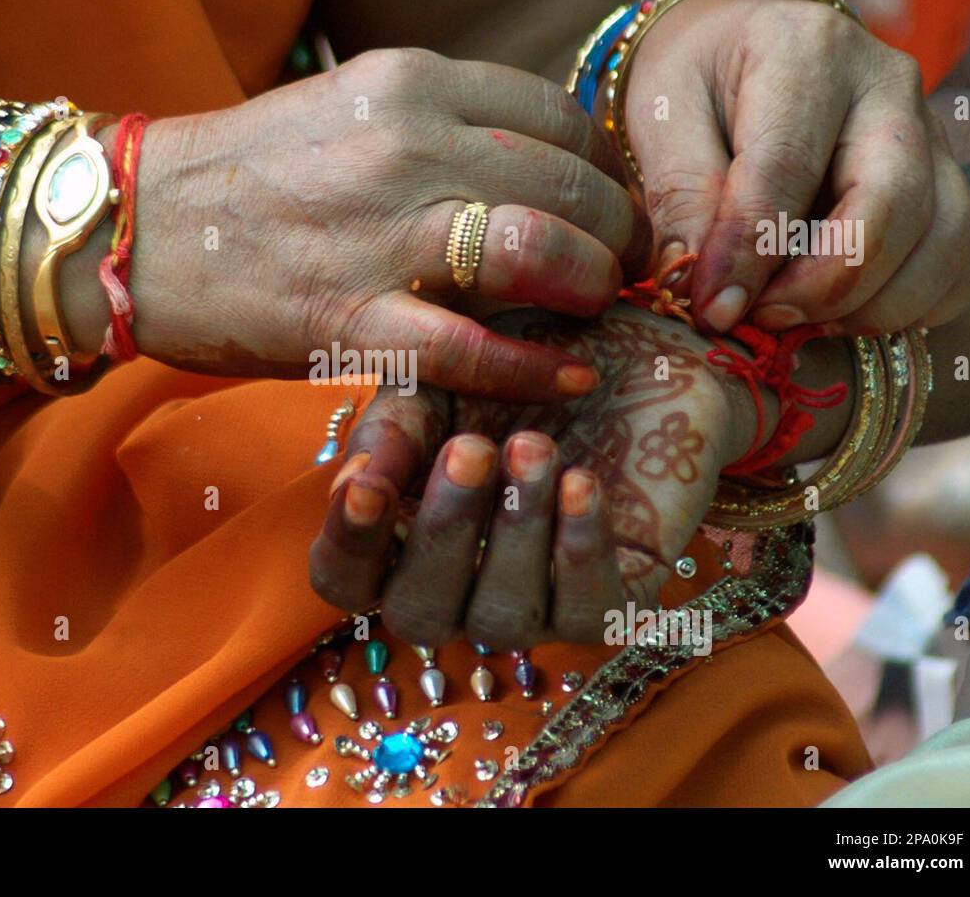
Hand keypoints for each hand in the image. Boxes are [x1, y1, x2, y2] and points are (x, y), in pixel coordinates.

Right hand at [130, 48, 650, 401]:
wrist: (139, 226)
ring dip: (592, 286)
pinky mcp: (352, 318)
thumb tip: (529, 163)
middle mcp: (407, 146)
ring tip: (598, 308)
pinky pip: (475, 348)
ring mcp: (382, 234)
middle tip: (621, 265)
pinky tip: (571, 381)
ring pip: (540, 250)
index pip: (559, 117)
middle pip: (569, 181)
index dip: (602, 168)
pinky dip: (536, 371)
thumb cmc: (246, 173)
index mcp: (409, 83)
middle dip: (617, 230)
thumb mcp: (348, 110)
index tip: (604, 205)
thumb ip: (439, 124)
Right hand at [308, 303, 762, 648]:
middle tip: (472, 447)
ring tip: (536, 445)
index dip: (348, 545)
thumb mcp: (437, 382)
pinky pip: (584, 614)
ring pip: (500, 621)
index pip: (344, 579)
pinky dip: (580, 550)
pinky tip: (583, 483)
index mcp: (396, 537)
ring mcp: (529, 603)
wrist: (625, 348)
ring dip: (516, 532)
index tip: (367, 486)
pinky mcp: (605, 599)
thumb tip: (357, 487)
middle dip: (444, 532)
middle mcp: (454, 587)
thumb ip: (393, 433)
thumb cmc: (512, 366)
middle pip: (418, 614)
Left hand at [622, 0, 969, 334]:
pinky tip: (846, 311)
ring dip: (873, 306)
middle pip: (893, 204)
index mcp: (807, 54)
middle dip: (825, 285)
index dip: (750, 253)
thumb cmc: (695, 86)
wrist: (738, 54)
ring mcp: (933, 134)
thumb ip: (679, 197)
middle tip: (763, 318)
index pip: (789, 167)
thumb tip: (701, 289)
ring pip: (946, 241)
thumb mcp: (659, 119)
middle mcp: (889, 87)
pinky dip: (918, 306)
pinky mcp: (950, 180)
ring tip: (798, 316)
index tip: (715, 310)